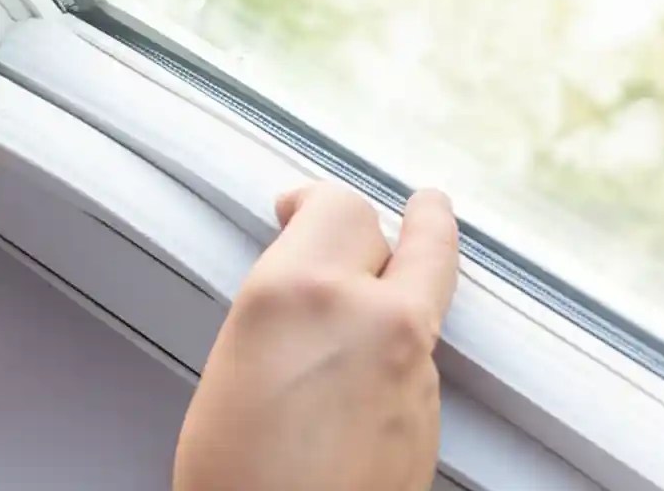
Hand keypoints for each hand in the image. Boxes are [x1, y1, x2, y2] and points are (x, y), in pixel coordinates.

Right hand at [173, 182, 458, 490]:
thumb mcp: (235, 357)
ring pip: (423, 302)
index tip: (304, 204)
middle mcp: (368, 318)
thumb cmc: (233, 474)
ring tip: (372, 302)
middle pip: (420, 237)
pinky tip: (362, 373)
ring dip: (403, 293)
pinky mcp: (431, 414)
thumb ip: (282, 301)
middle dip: (420, 219)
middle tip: (424, 204)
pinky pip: (420, 359)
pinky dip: (400, 350)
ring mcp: (410, 368)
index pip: (338, 204)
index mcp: (299, 293)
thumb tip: (308, 277)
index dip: (318, 200)